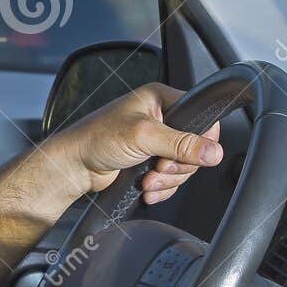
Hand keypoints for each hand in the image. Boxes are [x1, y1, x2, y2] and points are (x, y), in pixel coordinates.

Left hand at [50, 83, 222, 205]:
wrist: (74, 167)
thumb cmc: (96, 139)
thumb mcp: (144, 136)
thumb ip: (181, 143)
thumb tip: (213, 151)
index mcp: (160, 99)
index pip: (201, 118)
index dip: (199, 141)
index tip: (184, 155)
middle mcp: (160, 118)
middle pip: (194, 148)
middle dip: (176, 166)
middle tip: (158, 167)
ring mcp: (155, 141)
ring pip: (182, 167)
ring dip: (167, 180)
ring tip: (147, 180)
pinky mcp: (149, 162)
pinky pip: (170, 179)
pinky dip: (161, 188)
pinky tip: (146, 188)